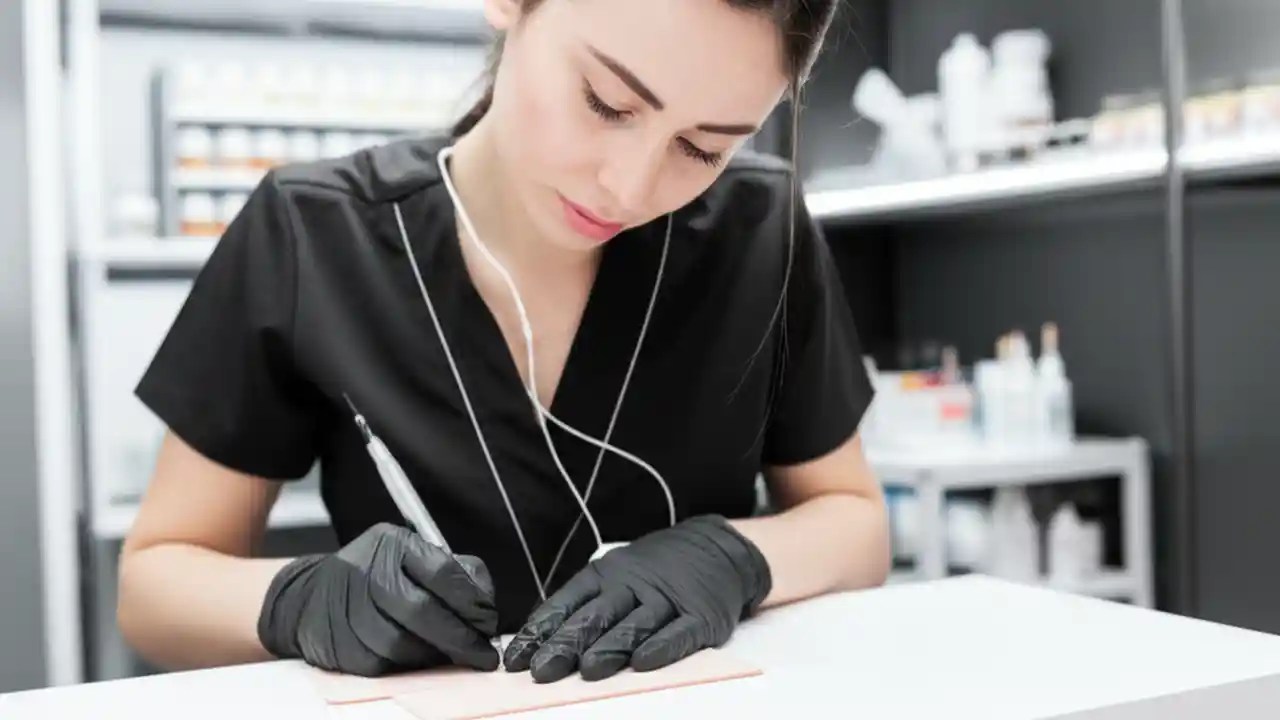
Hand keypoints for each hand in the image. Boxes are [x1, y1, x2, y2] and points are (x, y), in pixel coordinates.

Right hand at [257, 522, 498, 675]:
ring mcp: (349, 610)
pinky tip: (423, 658)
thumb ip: (456, 571)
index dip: (472, 600)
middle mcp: (367, 572)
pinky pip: (384, 663)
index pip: (441, 570)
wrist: (311, 596)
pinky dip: (410, 664)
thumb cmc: (376, 575)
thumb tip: (485, 603)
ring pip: (403, 643)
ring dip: (437, 655)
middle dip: (461, 637)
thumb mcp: (414, 556)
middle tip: (484, 653)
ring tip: (454, 655)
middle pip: (422, 611)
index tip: (489, 620)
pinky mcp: (340, 645)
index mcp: (392, 544)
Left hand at [503, 515, 770, 682]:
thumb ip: (583, 605)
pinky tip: (643, 663)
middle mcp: (634, 585)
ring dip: (610, 647)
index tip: (516, 658)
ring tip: (587, 670)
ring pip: (635, 624)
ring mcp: (668, 600)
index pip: (567, 602)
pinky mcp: (700, 617)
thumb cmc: (656, 570)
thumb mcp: (616, 574)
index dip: (541, 630)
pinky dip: (661, 648)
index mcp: (607, 574)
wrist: (719, 548)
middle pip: (597, 615)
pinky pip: (679, 634)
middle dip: (567, 644)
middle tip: (542, 670)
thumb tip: (536, 643)